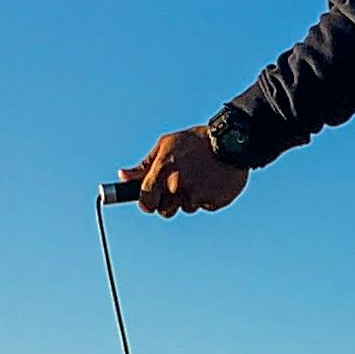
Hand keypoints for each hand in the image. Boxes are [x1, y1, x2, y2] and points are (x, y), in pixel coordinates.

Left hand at [120, 126, 246, 214]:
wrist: (232, 142)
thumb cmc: (194, 142)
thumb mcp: (165, 146)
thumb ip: (145, 166)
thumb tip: (123, 176)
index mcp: (163, 171)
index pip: (146, 201)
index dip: (146, 203)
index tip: (149, 201)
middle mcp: (179, 186)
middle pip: (165, 211)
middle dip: (168, 203)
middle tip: (176, 187)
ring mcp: (197, 196)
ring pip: (186, 208)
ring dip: (189, 198)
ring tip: (198, 176)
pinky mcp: (214, 202)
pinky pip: (204, 206)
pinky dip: (206, 196)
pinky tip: (211, 180)